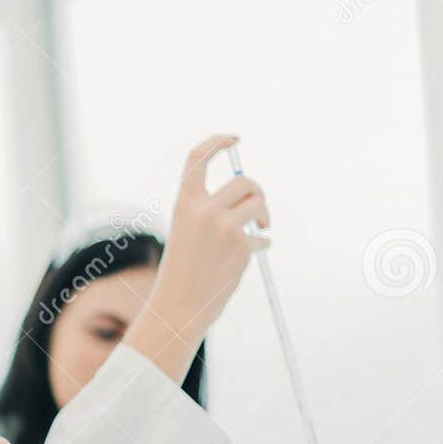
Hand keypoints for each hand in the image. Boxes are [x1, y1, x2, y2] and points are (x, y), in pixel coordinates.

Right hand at [123, 133, 270, 383]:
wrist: (179, 305)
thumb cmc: (183, 269)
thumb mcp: (188, 232)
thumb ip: (210, 210)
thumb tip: (249, 193)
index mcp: (184, 204)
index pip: (198, 158)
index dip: (217, 142)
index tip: (234, 138)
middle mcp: (203, 210)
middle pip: (245, 182)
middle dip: (256, 193)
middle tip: (258, 212)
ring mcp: (224, 227)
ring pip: (258, 202)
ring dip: (263, 214)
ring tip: (261, 228)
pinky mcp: (242, 245)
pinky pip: (261, 236)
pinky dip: (261, 244)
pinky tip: (253, 254)